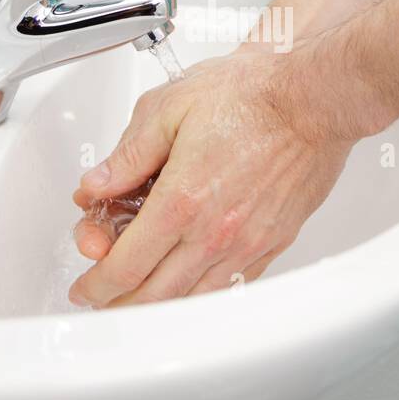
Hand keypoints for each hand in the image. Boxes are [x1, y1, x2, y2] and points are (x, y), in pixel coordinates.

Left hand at [68, 49, 376, 306]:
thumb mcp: (168, 109)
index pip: (125, 266)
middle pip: (154, 295)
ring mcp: (247, 244)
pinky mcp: (272, 244)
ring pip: (193, 299)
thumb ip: (127, 156)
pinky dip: (200, 294)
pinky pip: (229, 286)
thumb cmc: (251, 95)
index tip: (86, 285)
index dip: (96, 283)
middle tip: (102, 295)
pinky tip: (188, 283)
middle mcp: (214, 234)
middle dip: (118, 301)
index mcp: (181, 202)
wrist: (313, 98)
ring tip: (138, 294)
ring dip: (158, 303)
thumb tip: (97, 186)